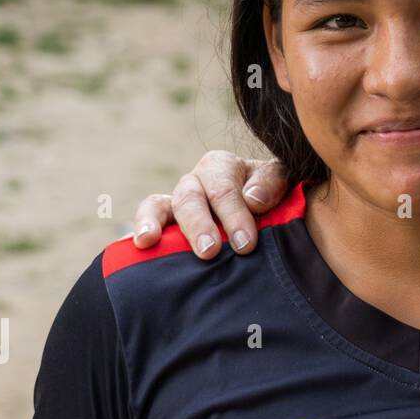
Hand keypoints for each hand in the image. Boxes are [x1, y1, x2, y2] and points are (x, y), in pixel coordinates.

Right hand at [131, 153, 288, 259]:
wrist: (266, 211)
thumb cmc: (271, 196)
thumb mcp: (280, 182)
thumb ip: (272, 183)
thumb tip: (252, 199)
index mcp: (223, 166)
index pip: (224, 187)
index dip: (234, 214)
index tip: (245, 243)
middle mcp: (197, 180)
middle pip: (191, 197)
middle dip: (200, 225)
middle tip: (210, 252)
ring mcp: (178, 200)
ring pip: (161, 205)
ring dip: (156, 223)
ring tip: (150, 241)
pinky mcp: (164, 220)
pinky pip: (146, 217)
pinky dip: (140, 227)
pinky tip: (139, 244)